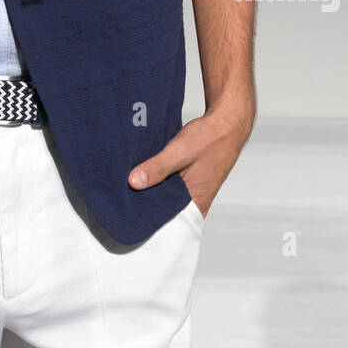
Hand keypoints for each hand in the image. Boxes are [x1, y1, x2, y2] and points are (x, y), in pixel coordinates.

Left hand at [127, 105, 254, 218]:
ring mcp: (191, 191)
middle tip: (121, 198)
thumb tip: (133, 182)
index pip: (168, 224)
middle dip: (145, 204)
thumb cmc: (209, 138)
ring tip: (127, 186)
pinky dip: (157, 181)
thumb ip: (158, 168)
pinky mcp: (187, 180)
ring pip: (165, 197)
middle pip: (164, 211)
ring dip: (150, 191)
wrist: (226, 124)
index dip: (147, 220)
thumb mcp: (180, 151)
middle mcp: (195, 202)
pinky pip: (168, 186)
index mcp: (196, 203)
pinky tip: (142, 174)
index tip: (126, 214)